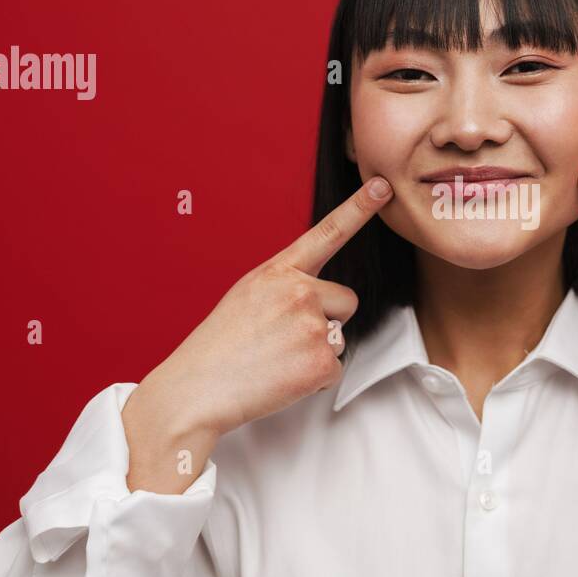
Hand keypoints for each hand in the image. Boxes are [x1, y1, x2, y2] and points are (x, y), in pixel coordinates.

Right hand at [128, 177, 392, 443]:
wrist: (195, 390)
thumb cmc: (217, 348)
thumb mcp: (246, 297)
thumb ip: (283, 286)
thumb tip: (313, 295)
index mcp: (278, 272)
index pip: (326, 233)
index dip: (358, 208)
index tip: (381, 186)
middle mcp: (299, 291)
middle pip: (345, 302)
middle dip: (326, 321)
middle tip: (283, 339)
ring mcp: (312, 325)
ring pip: (338, 338)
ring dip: (315, 353)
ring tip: (274, 360)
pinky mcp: (320, 360)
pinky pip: (335, 370)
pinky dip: (313, 381)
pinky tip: (281, 379)